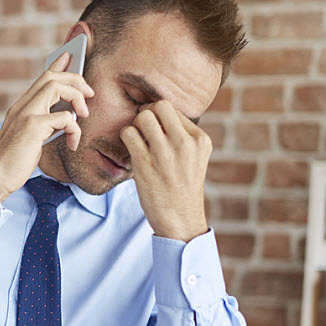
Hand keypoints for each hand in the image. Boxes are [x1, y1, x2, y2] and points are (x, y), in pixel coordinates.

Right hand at [0, 52, 94, 201]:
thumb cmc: (12, 163)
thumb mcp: (29, 139)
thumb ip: (42, 125)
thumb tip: (63, 118)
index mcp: (20, 108)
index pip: (41, 79)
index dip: (58, 65)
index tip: (70, 55)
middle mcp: (21, 106)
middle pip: (51, 77)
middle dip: (75, 79)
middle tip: (89, 94)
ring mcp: (25, 115)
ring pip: (57, 87)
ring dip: (77, 98)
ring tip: (84, 115)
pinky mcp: (32, 127)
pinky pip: (64, 117)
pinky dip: (75, 129)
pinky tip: (73, 143)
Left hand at [119, 100, 210, 242]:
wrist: (180, 219)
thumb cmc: (183, 187)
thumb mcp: (195, 158)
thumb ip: (183, 136)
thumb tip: (158, 113)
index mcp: (200, 139)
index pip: (173, 109)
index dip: (159, 115)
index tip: (155, 129)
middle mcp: (185, 143)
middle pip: (159, 106)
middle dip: (146, 114)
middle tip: (142, 129)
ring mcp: (164, 153)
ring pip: (142, 117)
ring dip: (135, 126)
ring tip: (138, 141)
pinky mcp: (144, 164)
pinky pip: (128, 133)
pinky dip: (125, 138)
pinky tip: (131, 151)